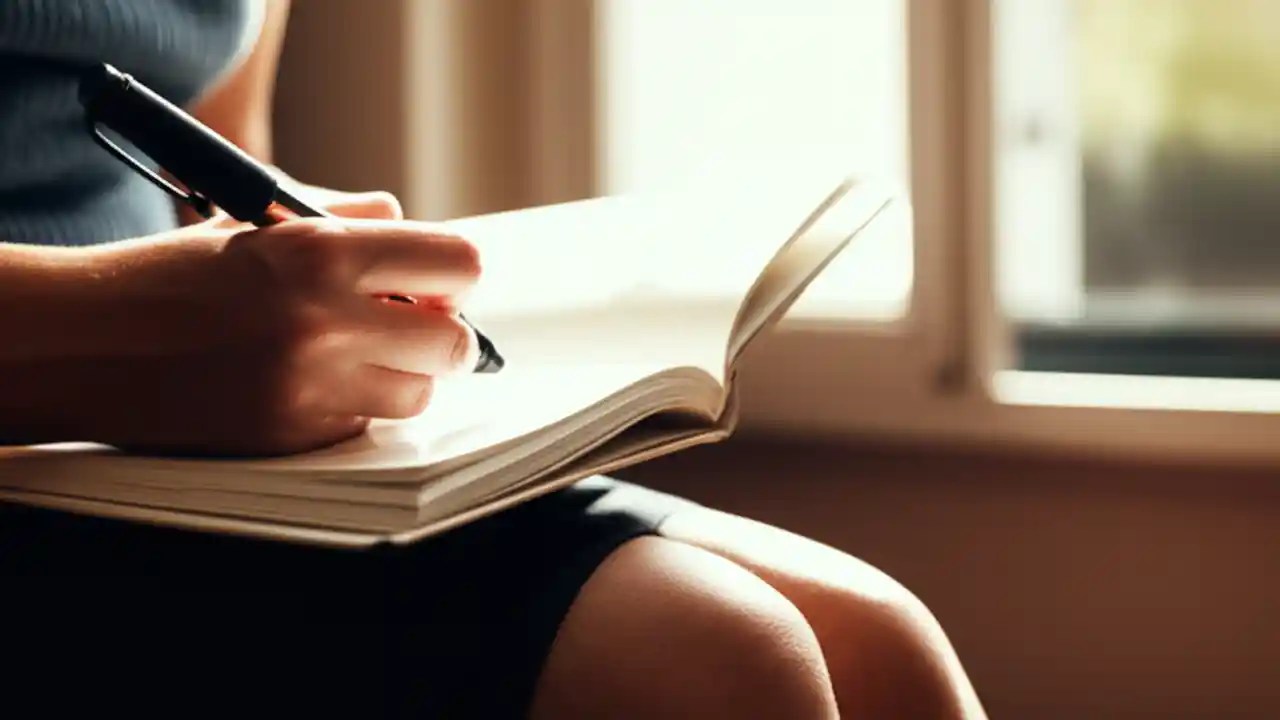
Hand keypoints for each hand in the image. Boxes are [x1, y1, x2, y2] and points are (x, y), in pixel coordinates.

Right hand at [69, 190, 480, 455]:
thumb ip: (350, 220)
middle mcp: (326, 322)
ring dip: (404, 376)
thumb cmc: (171, 275)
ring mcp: (312, 387)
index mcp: (323, 253)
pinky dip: (355, 406)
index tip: (440, 283)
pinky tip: (312, 384)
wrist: (86, 343)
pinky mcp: (293, 437)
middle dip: (442, 334)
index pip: (457, 264)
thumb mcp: (259, 219)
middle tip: (415, 327)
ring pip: (420, 394)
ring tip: (358, 356)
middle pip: (454, 342)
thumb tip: (416, 231)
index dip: (455, 275)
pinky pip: (365, 424)